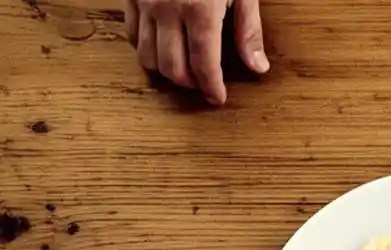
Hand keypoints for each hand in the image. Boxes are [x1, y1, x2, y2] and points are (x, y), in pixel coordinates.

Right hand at [125, 0, 269, 105]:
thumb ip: (248, 29)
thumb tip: (258, 68)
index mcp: (200, 10)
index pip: (204, 66)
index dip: (212, 88)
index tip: (218, 98)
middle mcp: (168, 9)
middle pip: (173, 68)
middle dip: (190, 83)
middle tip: (204, 83)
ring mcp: (145, 2)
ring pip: (147, 57)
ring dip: (166, 70)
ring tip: (183, 67)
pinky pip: (132, 34)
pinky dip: (146, 47)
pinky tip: (163, 45)